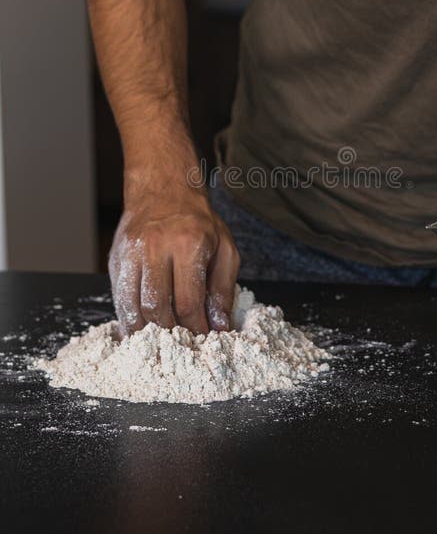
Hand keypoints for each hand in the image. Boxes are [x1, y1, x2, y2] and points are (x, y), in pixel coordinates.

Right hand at [108, 181, 239, 336]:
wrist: (163, 190)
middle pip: (157, 308)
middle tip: (183, 342)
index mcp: (187, 244)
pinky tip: (141, 328)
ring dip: (147, 331)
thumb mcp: (225, 248)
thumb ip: (223, 288)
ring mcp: (131, 253)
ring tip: (162, 340)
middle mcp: (155, 248)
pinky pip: (118, 298)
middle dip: (172, 332)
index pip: (188, 301)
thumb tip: (221, 324)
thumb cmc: (198, 222)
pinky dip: (129, 319)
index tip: (203, 338)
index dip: (196, 327)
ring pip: (132, 306)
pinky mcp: (115, 259)